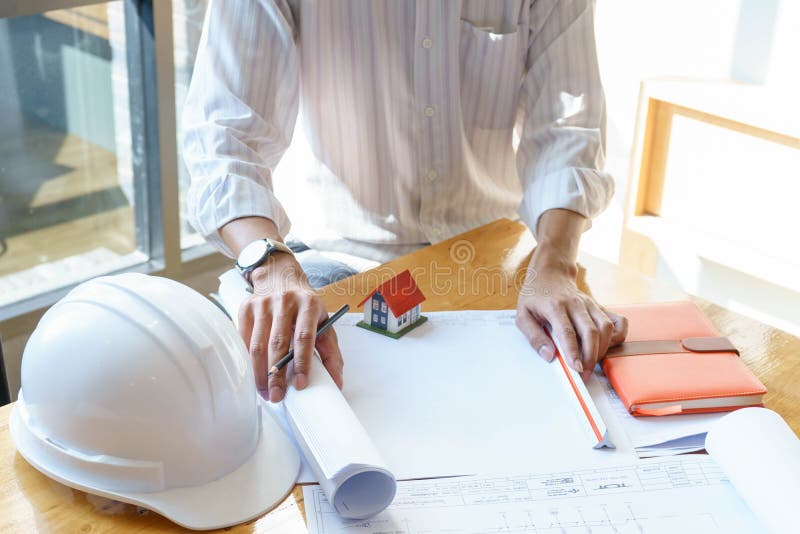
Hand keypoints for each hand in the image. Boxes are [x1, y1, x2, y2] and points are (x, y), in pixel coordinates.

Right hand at [238, 253, 343, 401]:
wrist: (281, 277)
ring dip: (259, 373)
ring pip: (257, 344)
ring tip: (265, 392)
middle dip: (276, 375)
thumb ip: (331, 351)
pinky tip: (253, 373)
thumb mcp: (323, 322)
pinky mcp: (246, 308)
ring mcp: (263, 303)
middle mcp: (286, 301)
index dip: (302, 362)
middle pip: (278, 343)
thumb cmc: (305, 306)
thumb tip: (337, 382)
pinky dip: (248, 360)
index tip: (300, 384)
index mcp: (309, 304)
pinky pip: (244, 339)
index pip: (305, 337)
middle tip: (277, 396)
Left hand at [515, 248, 626, 379]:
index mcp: (554, 306)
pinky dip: (617, 336)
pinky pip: (618, 321)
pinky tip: (607, 346)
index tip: (576, 368)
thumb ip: (534, 337)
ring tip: (592, 363)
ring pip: (606, 328)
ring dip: (603, 349)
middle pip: (591, 331)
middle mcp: (576, 304)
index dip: (573, 352)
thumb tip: (548, 356)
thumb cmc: (535, 296)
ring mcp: (590, 304)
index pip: (567, 331)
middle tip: (584, 373)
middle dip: (590, 356)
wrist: (550, 274)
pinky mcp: (600, 306)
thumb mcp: (523, 315)